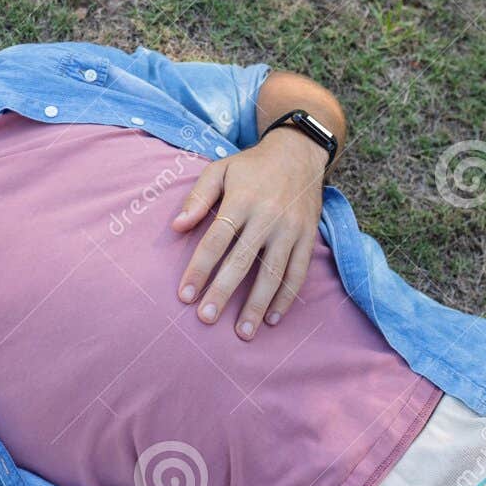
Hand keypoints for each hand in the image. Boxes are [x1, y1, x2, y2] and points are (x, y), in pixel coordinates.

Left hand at [170, 129, 326, 339]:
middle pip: (242, 261)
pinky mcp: (307, 237)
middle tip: (206, 319)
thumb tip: (177, 226)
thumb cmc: (251, 166)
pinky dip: (287, 298)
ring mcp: (291, 229)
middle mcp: (268, 216)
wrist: (298, 153)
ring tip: (242, 332)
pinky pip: (298, 272)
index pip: (216, 240)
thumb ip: (198, 197)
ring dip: (257, 304)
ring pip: (273, 273)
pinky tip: (273, 319)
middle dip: (223, 292)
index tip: (185, 295)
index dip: (199, 268)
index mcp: (242, 200)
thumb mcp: (220, 170)